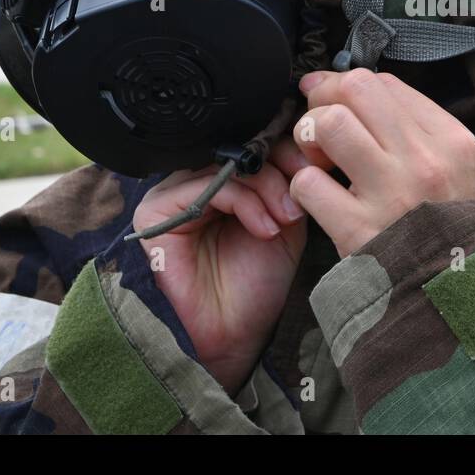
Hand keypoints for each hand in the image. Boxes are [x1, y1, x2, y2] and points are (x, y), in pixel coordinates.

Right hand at [132, 149, 307, 396]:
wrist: (236, 334)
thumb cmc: (258, 282)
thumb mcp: (285, 219)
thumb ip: (289, 181)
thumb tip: (303, 145)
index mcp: (222, 177)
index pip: (254, 141)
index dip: (289, 149)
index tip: (320, 168)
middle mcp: (193, 179)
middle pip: (241, 147)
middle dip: (282, 166)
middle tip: (303, 195)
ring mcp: (172, 193)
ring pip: (228, 164)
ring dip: (267, 188)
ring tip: (285, 220)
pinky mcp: (155, 211)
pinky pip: (208, 187)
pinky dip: (246, 203)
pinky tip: (266, 229)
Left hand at [289, 69, 474, 256]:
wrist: (455, 300)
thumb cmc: (451, 230)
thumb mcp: (460, 173)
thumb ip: (421, 133)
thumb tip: (360, 94)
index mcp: (452, 142)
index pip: (385, 84)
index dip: (346, 85)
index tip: (331, 98)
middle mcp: (425, 162)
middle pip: (355, 90)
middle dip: (323, 99)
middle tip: (316, 123)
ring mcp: (392, 195)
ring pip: (329, 126)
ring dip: (309, 137)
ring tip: (317, 160)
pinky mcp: (359, 232)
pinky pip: (308, 183)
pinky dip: (303, 187)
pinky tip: (317, 199)